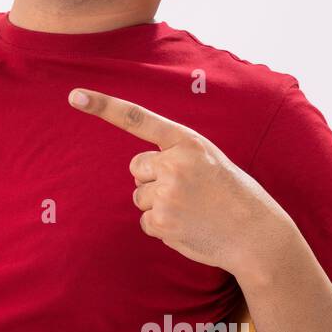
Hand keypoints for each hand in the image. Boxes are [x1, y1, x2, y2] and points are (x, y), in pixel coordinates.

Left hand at [68, 87, 294, 276]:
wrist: (257, 235)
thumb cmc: (233, 194)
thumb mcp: (209, 159)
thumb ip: (177, 154)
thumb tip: (140, 169)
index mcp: (188, 142)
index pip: (139, 119)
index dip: (104, 107)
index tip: (75, 96)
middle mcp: (174, 164)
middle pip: (136, 167)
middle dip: (153, 179)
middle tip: (188, 191)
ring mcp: (166, 193)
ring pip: (139, 196)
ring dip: (158, 204)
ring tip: (193, 209)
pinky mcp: (161, 222)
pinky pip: (144, 220)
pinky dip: (162, 226)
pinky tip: (188, 226)